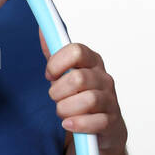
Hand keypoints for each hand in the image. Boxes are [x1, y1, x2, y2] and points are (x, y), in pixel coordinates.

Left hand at [40, 34, 127, 151]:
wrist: (100, 126)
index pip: (76, 51)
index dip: (57, 63)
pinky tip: (69, 124)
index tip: (49, 74)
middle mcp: (104, 78)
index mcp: (92, 62)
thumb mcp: (64, 72)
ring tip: (63, 112)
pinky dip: (78, 124)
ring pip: (88, 100)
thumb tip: (43, 29)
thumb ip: (53, 53)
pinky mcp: (112, 120)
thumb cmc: (78, 95)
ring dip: (66, 109)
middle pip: (78, 78)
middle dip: (58, 91)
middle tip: (55, 97)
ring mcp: (110, 99)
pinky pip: (96, 122)